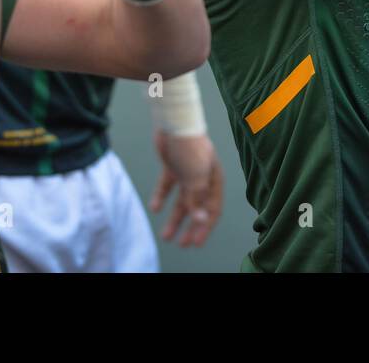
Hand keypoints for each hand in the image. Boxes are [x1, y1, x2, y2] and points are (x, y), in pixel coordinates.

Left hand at [149, 131, 222, 246]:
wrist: (174, 122)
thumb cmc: (190, 147)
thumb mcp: (196, 177)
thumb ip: (197, 198)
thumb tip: (200, 220)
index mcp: (213, 181)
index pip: (212, 209)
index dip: (205, 228)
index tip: (195, 243)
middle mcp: (202, 178)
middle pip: (197, 208)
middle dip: (190, 227)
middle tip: (182, 245)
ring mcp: (186, 173)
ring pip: (182, 201)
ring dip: (175, 218)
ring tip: (166, 235)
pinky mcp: (172, 166)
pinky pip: (167, 186)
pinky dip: (161, 197)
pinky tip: (155, 208)